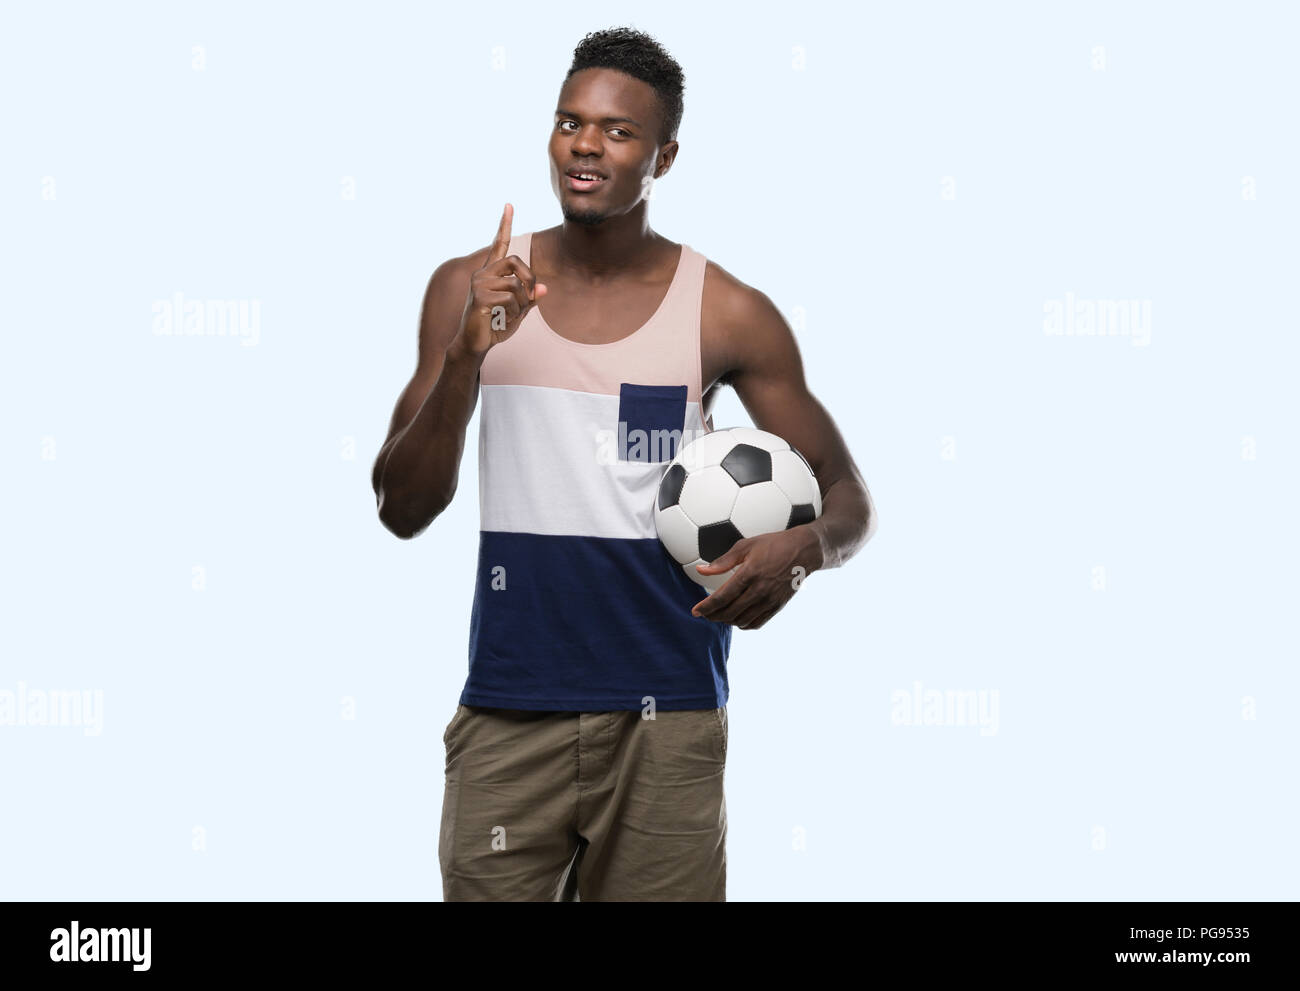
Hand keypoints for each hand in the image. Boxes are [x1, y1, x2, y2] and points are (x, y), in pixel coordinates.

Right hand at [454, 203, 547, 356]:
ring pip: (516, 285)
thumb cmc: (495, 325)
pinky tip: (503, 320)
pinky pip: (511, 299)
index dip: (504, 224)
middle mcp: (482, 273)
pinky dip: (514, 313)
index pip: (498, 243)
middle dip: (529, 279)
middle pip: (515, 261)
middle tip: (530, 298)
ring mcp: (479, 283)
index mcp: (491, 272)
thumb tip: (544, 288)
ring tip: (510, 316)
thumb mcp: (518, 311)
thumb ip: (530, 298)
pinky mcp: (480, 297)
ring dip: (521, 305)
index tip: (509, 205)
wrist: (475, 343)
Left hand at [690, 527, 822, 628]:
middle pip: (730, 612)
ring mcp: (770, 600)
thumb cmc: (774, 544)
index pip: (722, 597)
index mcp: (750, 573)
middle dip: (713, 616)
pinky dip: (743, 624)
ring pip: (742, 620)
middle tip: (704, 614)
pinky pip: (757, 623)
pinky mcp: (778, 606)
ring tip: (718, 615)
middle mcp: (760, 590)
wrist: (804, 551)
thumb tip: (701, 570)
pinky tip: (737, 618)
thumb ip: (722, 561)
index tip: (695, 611)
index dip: (706, 607)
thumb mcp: (746, 546)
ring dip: (727, 621)